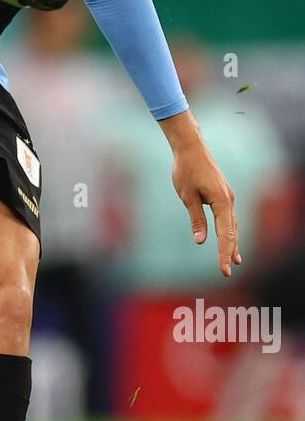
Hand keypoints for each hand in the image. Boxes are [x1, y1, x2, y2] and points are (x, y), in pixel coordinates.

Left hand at [162, 112, 241, 277]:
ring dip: (232, 243)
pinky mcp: (223, 195)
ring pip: (232, 226)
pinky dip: (229, 231)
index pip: (225, 234)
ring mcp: (227, 197)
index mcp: (221, 202)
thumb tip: (201, 241)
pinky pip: (228, 218)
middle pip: (232, 232)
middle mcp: (229, 200)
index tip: (224, 270)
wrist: (191, 148)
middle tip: (227, 272)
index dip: (223, 254)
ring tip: (235, 261)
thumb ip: (196, 219)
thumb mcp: (187, 196)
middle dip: (229, 253)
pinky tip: (229, 239)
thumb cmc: (186, 170)